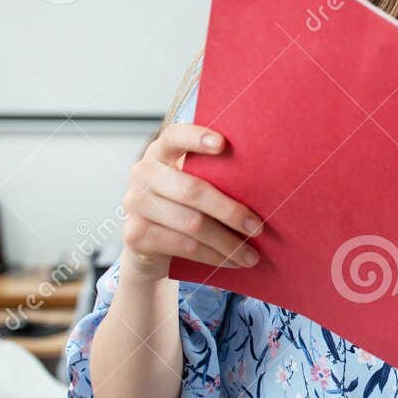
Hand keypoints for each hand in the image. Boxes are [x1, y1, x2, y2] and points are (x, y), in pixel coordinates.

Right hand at [121, 123, 263, 282]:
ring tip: (251, 255)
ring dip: (227, 243)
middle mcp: (142, 172)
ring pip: (192, 224)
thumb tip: (263, 184)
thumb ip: (213, 174)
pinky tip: (232, 261)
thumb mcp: (192, 183)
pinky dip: (214, 256)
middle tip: (258, 227)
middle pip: (192, 190)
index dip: (197, 138)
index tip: (223, 144)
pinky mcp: (135, 234)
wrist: (148, 244)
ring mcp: (135, 203)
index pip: (175, 136)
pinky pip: (184, 246)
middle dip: (230, 211)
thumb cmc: (183, 206)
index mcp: (160, 151)